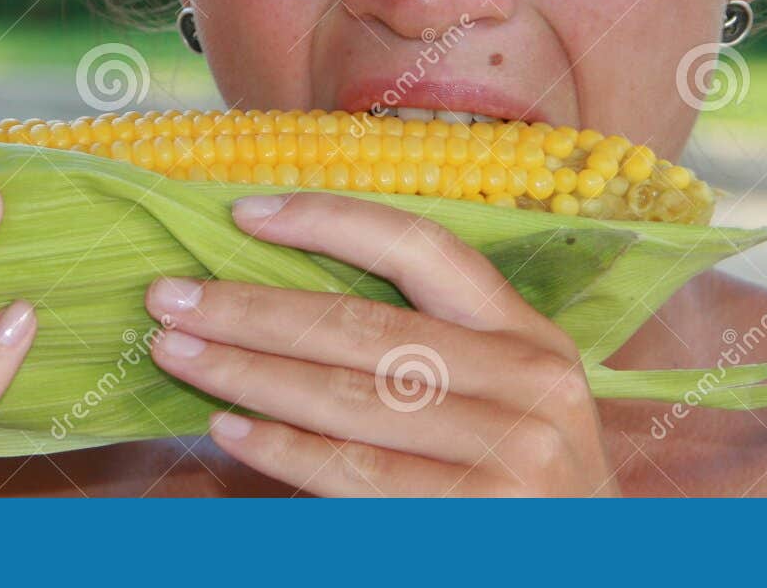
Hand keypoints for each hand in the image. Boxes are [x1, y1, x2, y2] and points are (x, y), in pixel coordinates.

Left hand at [143, 191, 618, 496]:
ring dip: (246, 371)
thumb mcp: (504, 400)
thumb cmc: (524, 488)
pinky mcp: (480, 518)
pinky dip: (282, 448)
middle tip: (169, 295)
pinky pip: (354, 473)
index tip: (246, 213)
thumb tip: (279, 303)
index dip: (329, 221)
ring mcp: (512, 453)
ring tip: (176, 351)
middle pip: (362, 325)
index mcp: (529, 335)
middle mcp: (529, 383)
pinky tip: (228, 427)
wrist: (597, 575)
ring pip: (345, 397)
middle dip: (252, 307)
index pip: (421, 248)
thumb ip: (422, 351)